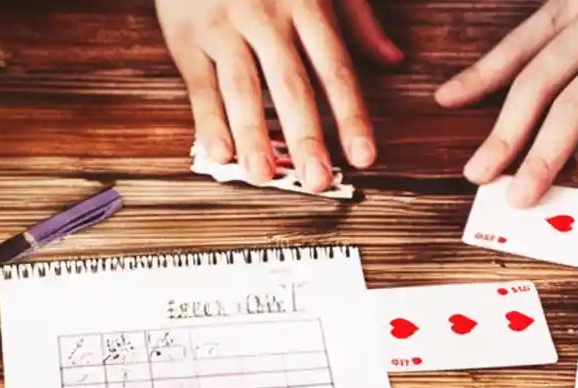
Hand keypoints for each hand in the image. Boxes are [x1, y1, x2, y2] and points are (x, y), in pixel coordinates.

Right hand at [156, 0, 402, 191]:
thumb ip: (358, 19)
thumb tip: (392, 60)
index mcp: (306, 1)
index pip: (335, 68)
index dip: (351, 115)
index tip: (365, 156)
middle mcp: (266, 15)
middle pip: (290, 83)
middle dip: (305, 135)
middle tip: (318, 180)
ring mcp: (224, 26)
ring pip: (242, 87)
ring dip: (253, 134)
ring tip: (264, 176)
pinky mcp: (186, 35)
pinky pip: (199, 83)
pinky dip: (207, 120)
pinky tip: (219, 152)